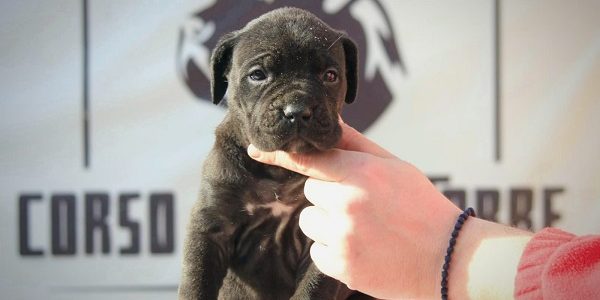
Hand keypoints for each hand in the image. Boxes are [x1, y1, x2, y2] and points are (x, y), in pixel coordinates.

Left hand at [247, 119, 460, 298]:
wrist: (446, 258)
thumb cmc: (421, 206)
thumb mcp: (395, 166)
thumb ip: (357, 145)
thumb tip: (331, 123)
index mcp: (362, 173)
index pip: (309, 159)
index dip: (280, 154)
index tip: (256, 149)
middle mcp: (348, 203)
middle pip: (311, 190)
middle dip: (328, 194)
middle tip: (362, 204)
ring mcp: (343, 237)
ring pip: (310, 220)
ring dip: (327, 222)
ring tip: (362, 228)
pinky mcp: (341, 265)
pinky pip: (316, 249)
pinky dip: (331, 248)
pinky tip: (360, 248)